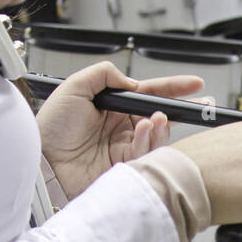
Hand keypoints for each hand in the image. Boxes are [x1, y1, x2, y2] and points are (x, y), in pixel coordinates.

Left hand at [36, 63, 205, 198]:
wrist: (42, 159)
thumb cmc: (51, 127)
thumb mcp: (75, 86)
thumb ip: (105, 74)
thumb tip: (132, 81)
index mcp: (112, 106)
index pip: (148, 94)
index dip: (172, 89)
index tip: (194, 84)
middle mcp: (121, 127)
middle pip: (159, 116)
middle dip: (180, 110)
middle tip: (199, 104)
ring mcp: (124, 148)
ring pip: (156, 136)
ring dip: (160, 125)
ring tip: (154, 118)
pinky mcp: (124, 167)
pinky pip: (145, 153)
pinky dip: (147, 140)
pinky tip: (141, 129)